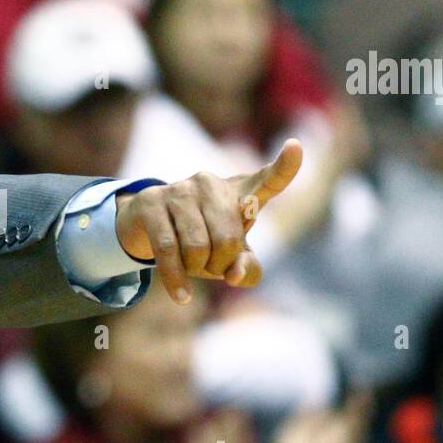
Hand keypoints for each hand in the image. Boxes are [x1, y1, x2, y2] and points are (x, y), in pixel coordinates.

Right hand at [114, 139, 302, 302]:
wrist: (147, 224)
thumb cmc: (201, 239)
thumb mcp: (230, 256)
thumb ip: (247, 268)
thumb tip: (234, 275)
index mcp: (240, 191)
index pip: (268, 180)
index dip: (284, 167)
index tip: (295, 147)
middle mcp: (211, 183)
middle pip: (229, 240)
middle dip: (220, 265)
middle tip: (211, 265)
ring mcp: (180, 189)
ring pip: (197, 247)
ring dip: (196, 269)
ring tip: (191, 266)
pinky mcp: (151, 202)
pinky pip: (168, 250)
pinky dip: (176, 279)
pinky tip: (182, 296)